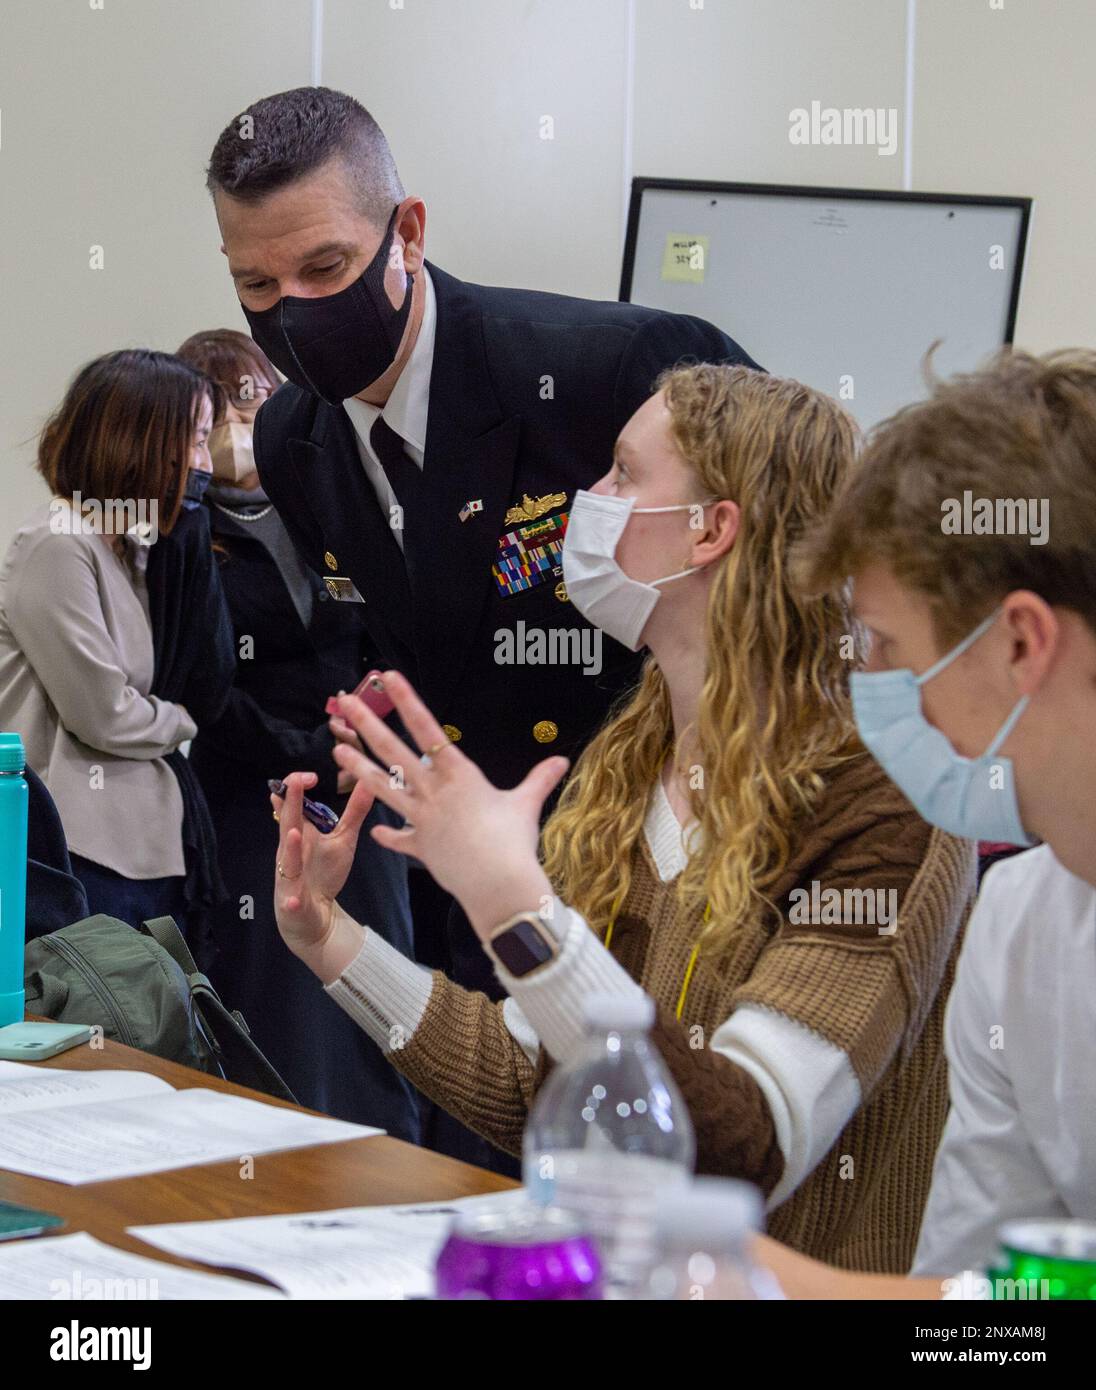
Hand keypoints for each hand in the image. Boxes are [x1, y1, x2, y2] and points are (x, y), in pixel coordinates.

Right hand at [271, 771, 375, 982]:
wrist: (313, 915)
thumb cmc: (324, 873)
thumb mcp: (343, 838)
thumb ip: (354, 811)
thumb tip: (368, 779)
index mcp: (300, 833)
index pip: (291, 803)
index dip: (296, 786)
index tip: (312, 776)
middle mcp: (290, 851)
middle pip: (287, 823)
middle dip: (290, 803)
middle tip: (294, 782)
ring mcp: (289, 876)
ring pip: (287, 860)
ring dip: (290, 847)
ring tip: (294, 833)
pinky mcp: (292, 902)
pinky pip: (290, 900)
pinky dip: (291, 898)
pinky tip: (293, 898)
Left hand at [331, 670, 566, 937]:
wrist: (497, 884)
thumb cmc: (513, 842)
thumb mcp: (526, 804)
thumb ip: (539, 779)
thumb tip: (562, 760)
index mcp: (459, 775)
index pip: (428, 730)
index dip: (407, 702)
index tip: (389, 679)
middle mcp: (434, 791)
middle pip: (394, 753)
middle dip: (369, 726)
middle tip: (347, 705)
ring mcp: (422, 818)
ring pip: (383, 788)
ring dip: (359, 769)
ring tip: (337, 751)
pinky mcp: (421, 846)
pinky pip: (400, 839)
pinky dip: (389, 836)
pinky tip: (375, 833)